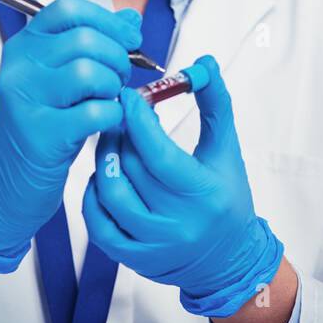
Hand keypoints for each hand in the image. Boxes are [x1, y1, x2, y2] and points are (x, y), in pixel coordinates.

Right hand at [0, 0, 141, 272]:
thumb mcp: (62, 81)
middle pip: (84, 38)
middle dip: (117, 57)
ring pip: (89, 72)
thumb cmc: (39, 129)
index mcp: (24, 46)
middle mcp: (19, 67)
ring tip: (109, 101)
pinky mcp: (40, 133)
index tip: (129, 39)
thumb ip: (94, 46)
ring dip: (113, 87)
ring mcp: (26, 99)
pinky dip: (112, 116)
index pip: (68, 9)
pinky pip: (93, 112)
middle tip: (120, 79)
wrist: (4, 184)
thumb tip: (130, 20)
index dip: (107, 20)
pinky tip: (107, 123)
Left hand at [82, 55, 282, 317]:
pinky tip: (103, 176)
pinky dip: (93, 196)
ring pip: (111, 195)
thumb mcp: (226, 149)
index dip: (137, 121)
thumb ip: (216, 103)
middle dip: (121, 134)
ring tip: (112, 142)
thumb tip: (203, 62)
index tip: (127, 96)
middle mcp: (178, 222)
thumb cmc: (227, 196)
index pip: (159, 154)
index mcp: (204, 193)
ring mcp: (153, 244)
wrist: (228, 260)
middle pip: (131, 169)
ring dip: (105, 161)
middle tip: (118, 114)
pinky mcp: (133, 259)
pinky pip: (98, 225)